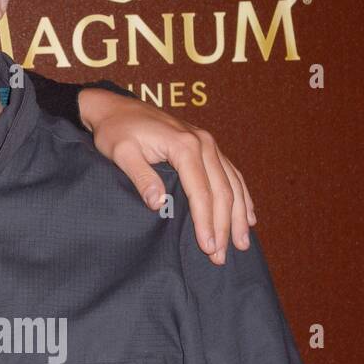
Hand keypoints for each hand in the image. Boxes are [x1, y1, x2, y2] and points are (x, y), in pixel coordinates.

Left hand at [79, 89, 256, 265]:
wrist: (115, 107)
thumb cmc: (115, 130)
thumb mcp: (121, 152)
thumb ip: (140, 176)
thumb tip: (157, 202)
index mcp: (185, 145)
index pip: (201, 191)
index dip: (206, 222)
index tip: (207, 247)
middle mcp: (203, 143)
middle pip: (222, 191)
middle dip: (223, 226)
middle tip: (220, 256)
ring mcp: (208, 143)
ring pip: (232, 184)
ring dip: (237, 216)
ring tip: (240, 243)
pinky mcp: (206, 146)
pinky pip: (230, 173)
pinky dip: (241, 196)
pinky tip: (247, 216)